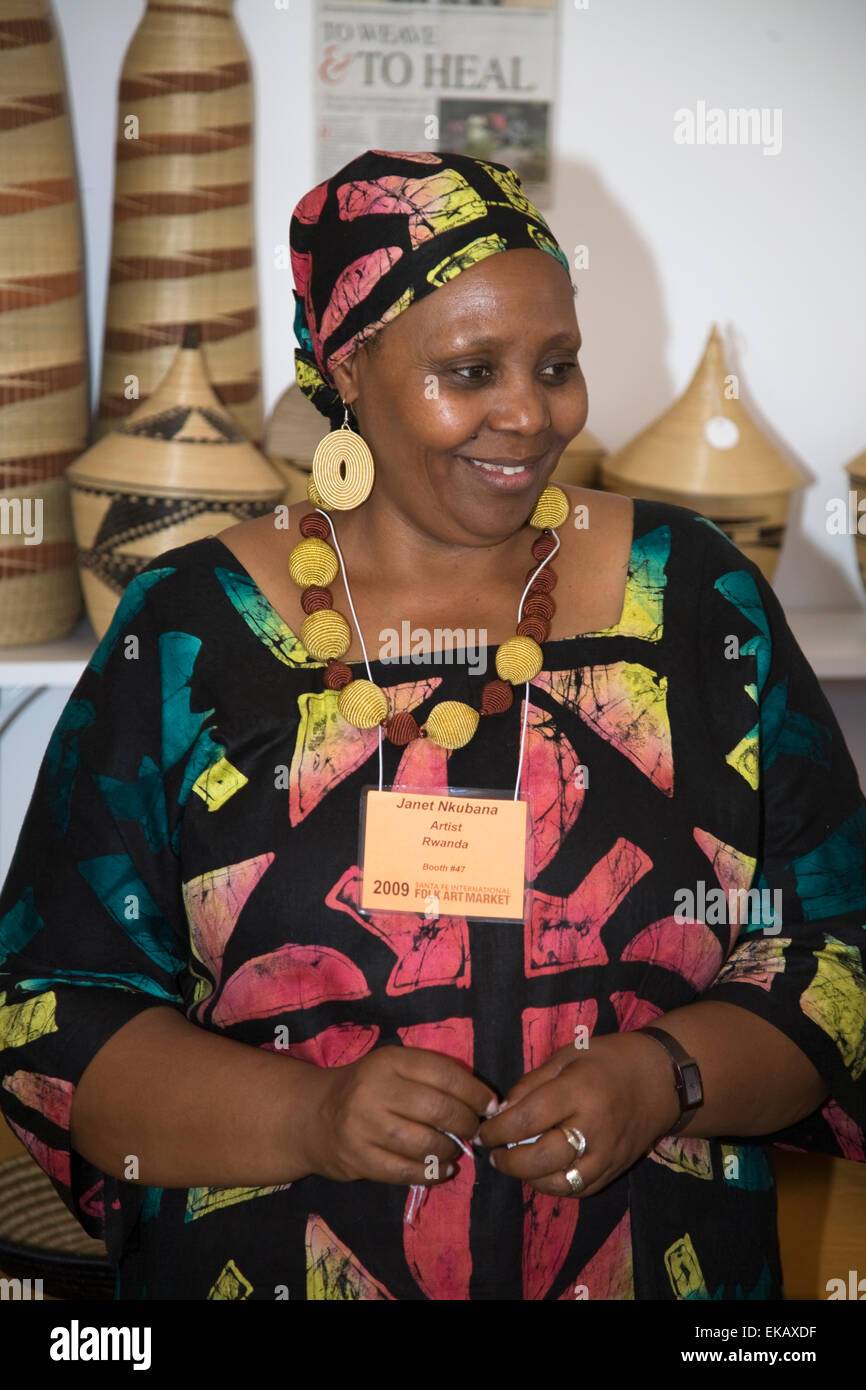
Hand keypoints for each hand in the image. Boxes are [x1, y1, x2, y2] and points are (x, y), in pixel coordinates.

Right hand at [303, 1046, 497, 1185]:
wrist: (312, 1115)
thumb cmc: (364, 1088)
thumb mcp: (392, 1067)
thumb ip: (429, 1076)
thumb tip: (482, 1099)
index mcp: (388, 1061)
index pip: (443, 1073)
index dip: (473, 1091)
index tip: (490, 1104)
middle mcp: (375, 1091)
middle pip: (437, 1109)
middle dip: (465, 1122)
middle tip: (474, 1129)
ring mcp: (364, 1127)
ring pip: (423, 1143)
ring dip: (449, 1149)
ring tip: (455, 1149)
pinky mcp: (358, 1158)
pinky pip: (404, 1171)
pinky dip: (430, 1173)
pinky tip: (442, 1170)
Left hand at [477, 1032, 680, 1197]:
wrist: (663, 1080)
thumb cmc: (610, 1059)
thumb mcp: (568, 1055)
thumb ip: (532, 1083)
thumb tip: (501, 1112)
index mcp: (579, 1091)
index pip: (528, 1119)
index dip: (498, 1130)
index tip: (482, 1132)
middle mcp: (594, 1128)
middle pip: (541, 1159)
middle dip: (508, 1161)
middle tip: (494, 1153)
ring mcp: (607, 1154)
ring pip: (559, 1183)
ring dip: (529, 1178)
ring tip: (515, 1164)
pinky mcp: (616, 1170)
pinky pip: (579, 1190)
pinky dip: (554, 1186)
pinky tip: (542, 1172)